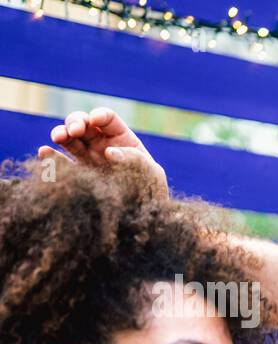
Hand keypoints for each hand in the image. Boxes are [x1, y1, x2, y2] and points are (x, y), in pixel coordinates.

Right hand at [38, 107, 168, 194]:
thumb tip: (109, 152)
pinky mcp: (78, 174)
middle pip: (82, 123)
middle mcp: (101, 143)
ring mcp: (87, 157)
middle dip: (76, 122)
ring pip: (68, 138)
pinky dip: (51, 156)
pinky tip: (45, 152)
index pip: (107, 119)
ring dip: (61, 133)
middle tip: (75, 130)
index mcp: (121, 138)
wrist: (142, 214)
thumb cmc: (152, 190)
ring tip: (58, 137)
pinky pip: (61, 162)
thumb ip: (135, 160)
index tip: (96, 120)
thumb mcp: (152, 173)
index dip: (99, 115)